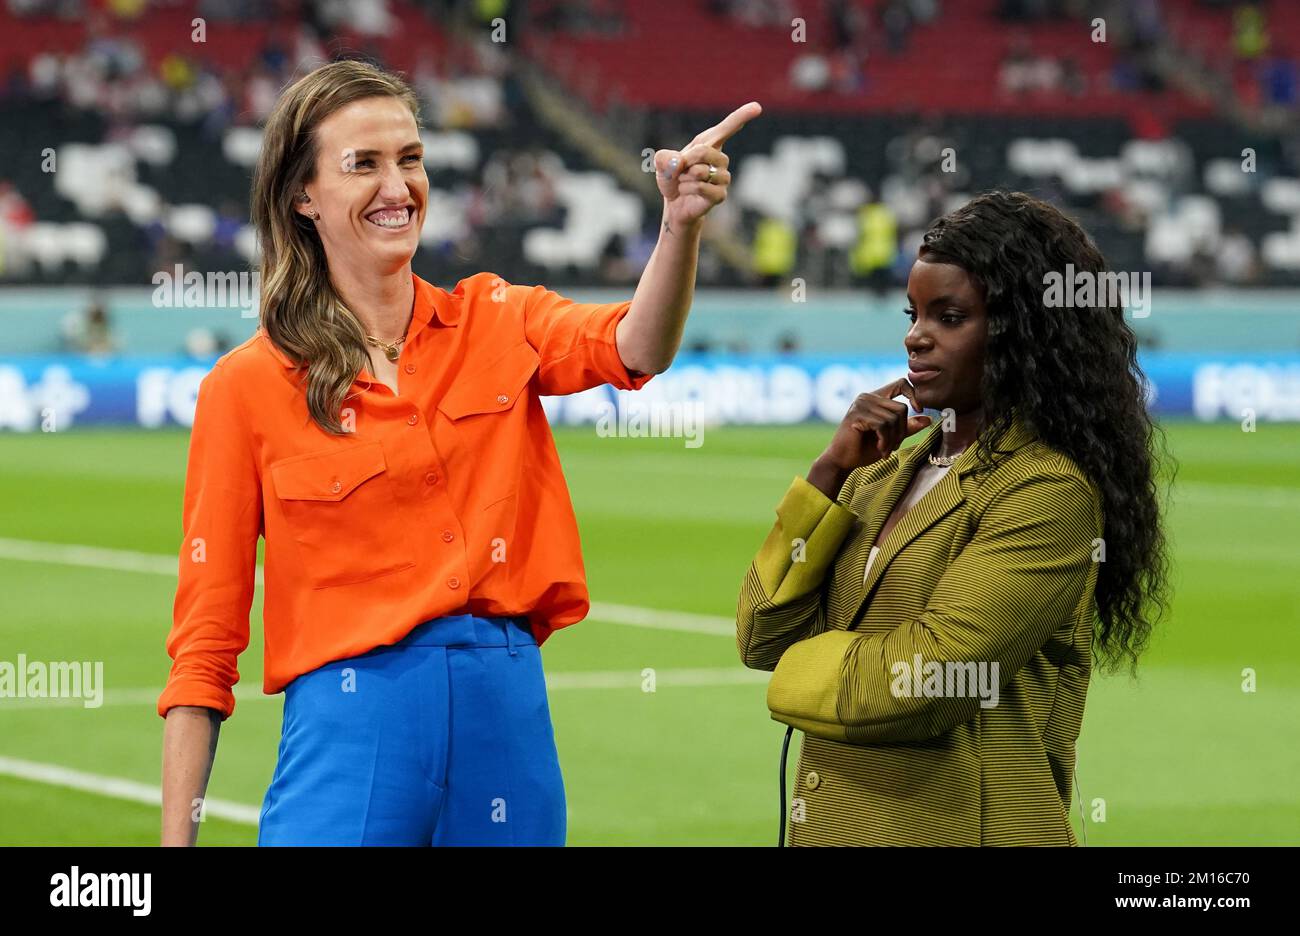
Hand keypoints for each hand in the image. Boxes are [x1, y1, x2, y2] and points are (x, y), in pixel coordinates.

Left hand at [653, 101, 761, 232]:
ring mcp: (723, 177)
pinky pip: (701, 187)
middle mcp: (721, 159)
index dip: (741, 116)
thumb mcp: (662, 164)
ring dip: (684, 178)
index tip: (757, 107)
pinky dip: (686, 189)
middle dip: (685, 161)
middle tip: (680, 170)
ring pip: (700, 172)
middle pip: (704, 151)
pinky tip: (686, 191)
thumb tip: (678, 163)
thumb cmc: (672, 179)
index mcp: (710, 144)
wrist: (675, 205)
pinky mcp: (721, 194)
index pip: (727, 128)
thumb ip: (664, 158)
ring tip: (684, 182)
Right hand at [807, 378, 930, 497]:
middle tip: (894, 446)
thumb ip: (907, 427)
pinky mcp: (856, 415)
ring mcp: (860, 404)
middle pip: (901, 408)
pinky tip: (880, 449)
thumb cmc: (864, 449)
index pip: (901, 383)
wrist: (842, 461)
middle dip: (902, 431)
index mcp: (875, 397)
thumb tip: (928, 418)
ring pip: (893, 419)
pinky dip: (885, 441)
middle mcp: (867, 397)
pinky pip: (883, 425)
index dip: (914, 394)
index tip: (919, 410)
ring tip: (885, 450)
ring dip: (893, 439)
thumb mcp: (891, 437)